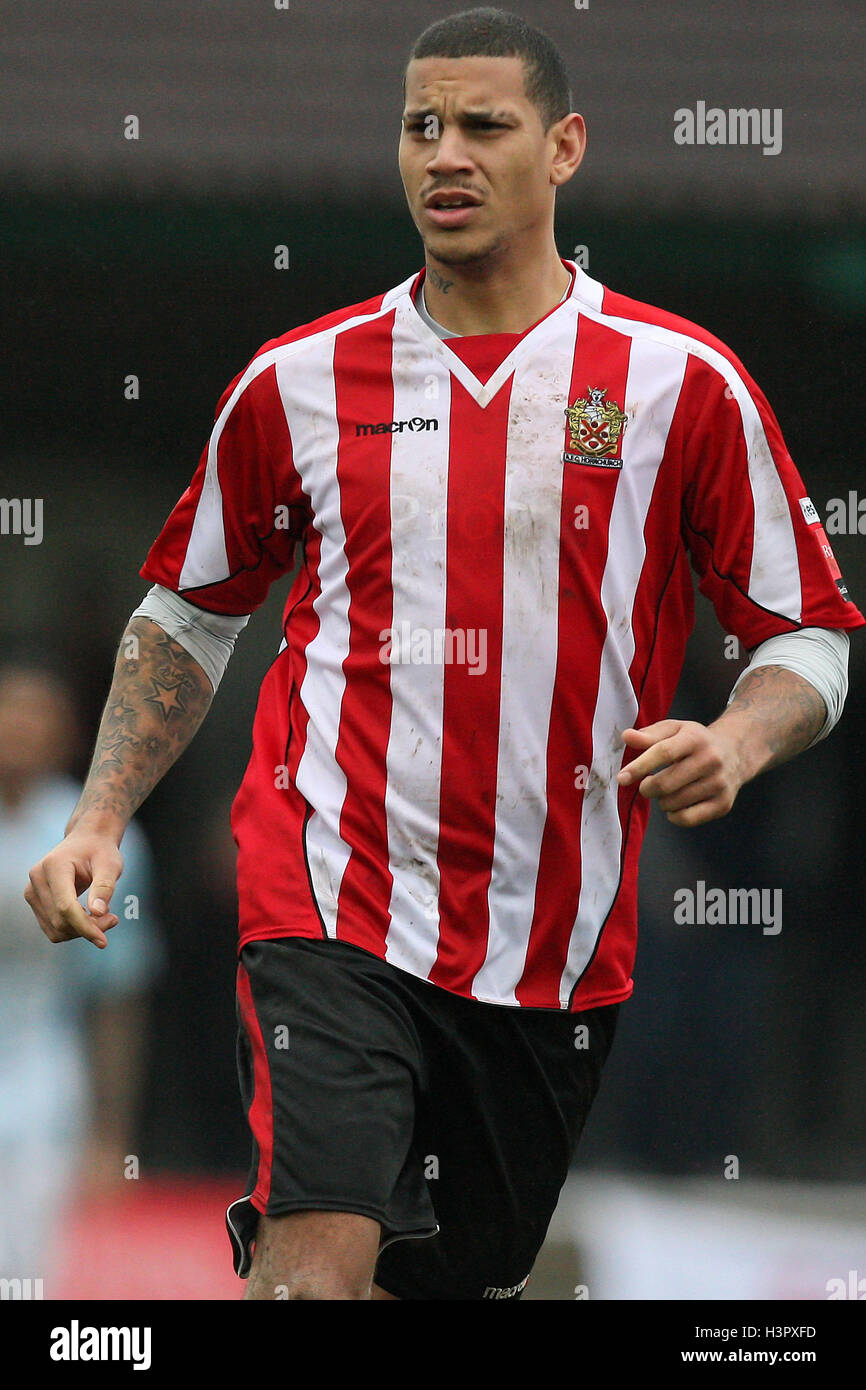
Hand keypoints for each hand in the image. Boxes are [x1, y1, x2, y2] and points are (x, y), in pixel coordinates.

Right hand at [25, 829, 122, 946]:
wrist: (87, 841)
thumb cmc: (100, 851)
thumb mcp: (110, 865)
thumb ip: (104, 887)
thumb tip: (98, 913)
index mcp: (54, 866)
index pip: (65, 907)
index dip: (85, 927)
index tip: (104, 941)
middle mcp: (37, 878)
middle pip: (60, 920)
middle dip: (88, 928)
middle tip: (113, 919)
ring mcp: (32, 890)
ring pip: (55, 929)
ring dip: (80, 931)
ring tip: (104, 917)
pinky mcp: (35, 900)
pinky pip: (52, 928)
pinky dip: (72, 929)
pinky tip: (89, 918)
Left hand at [616, 718, 743, 826]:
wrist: (736, 753)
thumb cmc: (696, 741)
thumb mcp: (675, 730)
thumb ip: (649, 734)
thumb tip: (627, 737)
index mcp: (695, 738)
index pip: (663, 752)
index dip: (639, 767)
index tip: (622, 778)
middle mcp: (711, 760)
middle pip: (666, 783)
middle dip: (647, 788)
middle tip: (647, 786)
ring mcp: (719, 783)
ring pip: (674, 803)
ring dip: (661, 801)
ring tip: (667, 791)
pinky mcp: (723, 804)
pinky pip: (687, 818)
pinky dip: (673, 816)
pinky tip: (675, 805)